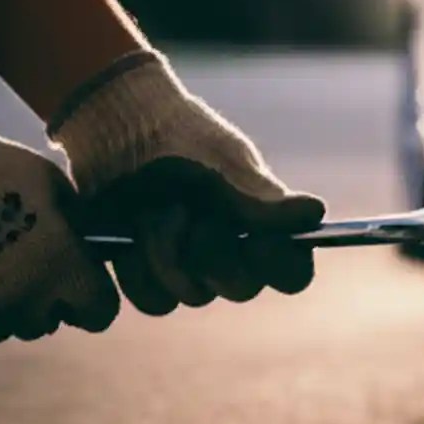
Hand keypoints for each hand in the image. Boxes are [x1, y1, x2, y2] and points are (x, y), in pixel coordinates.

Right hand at [0, 98, 118, 345]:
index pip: (99, 313)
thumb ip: (77, 230)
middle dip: (37, 300)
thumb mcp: (55, 188)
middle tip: (16, 264)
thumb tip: (88, 250)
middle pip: (44, 322)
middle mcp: (25, 305)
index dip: (89, 300)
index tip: (74, 286)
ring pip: (0, 328)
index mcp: (62, 271)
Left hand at [48, 51, 324, 315]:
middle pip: (240, 288)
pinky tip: (124, 236)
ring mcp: (186, 266)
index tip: (256, 242)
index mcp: (258, 222)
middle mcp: (228, 250)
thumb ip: (261, 198)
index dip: (279, 264)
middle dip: (210, 251)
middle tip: (182, 210)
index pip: (291, 270)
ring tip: (146, 211)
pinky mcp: (144, 275)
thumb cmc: (171, 132)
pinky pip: (154, 301)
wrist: (108, 121)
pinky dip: (138, 271)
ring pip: (193, 295)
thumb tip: (315, 213)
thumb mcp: (216, 161)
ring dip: (166, 255)